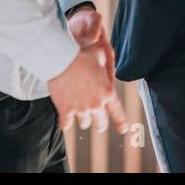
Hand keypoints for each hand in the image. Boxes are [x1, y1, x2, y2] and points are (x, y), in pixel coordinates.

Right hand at [48, 9, 127, 134]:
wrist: (61, 60)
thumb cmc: (81, 55)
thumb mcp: (99, 55)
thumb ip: (104, 62)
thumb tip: (106, 55)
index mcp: (107, 91)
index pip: (118, 111)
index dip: (121, 122)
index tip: (123, 129)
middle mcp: (96, 103)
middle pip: (101, 124)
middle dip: (100, 124)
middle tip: (97, 124)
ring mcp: (81, 109)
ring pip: (85, 124)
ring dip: (83, 120)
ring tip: (79, 114)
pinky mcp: (66, 111)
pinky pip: (67, 125)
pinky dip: (65, 123)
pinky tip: (65, 121)